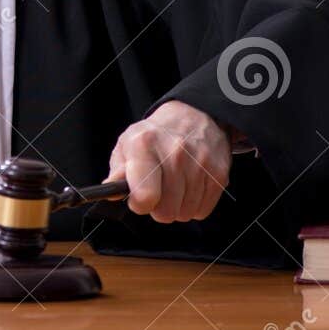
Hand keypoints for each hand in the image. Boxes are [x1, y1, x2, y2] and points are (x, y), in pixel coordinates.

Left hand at [105, 100, 232, 223]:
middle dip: (158, 208)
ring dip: (176, 206)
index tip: (139, 198)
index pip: (145, 196)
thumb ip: (117, 171)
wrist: (194, 116)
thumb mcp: (127, 145)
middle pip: (165, 211)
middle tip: (158, 190)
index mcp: (145, 144)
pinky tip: (188, 187)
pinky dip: (193, 205)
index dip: (139, 204)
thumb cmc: (155, 136)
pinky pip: (202, 210)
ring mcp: (200, 163)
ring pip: (184, 213)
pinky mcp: (218, 173)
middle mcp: (175, 153)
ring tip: (173, 186)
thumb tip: (110, 192)